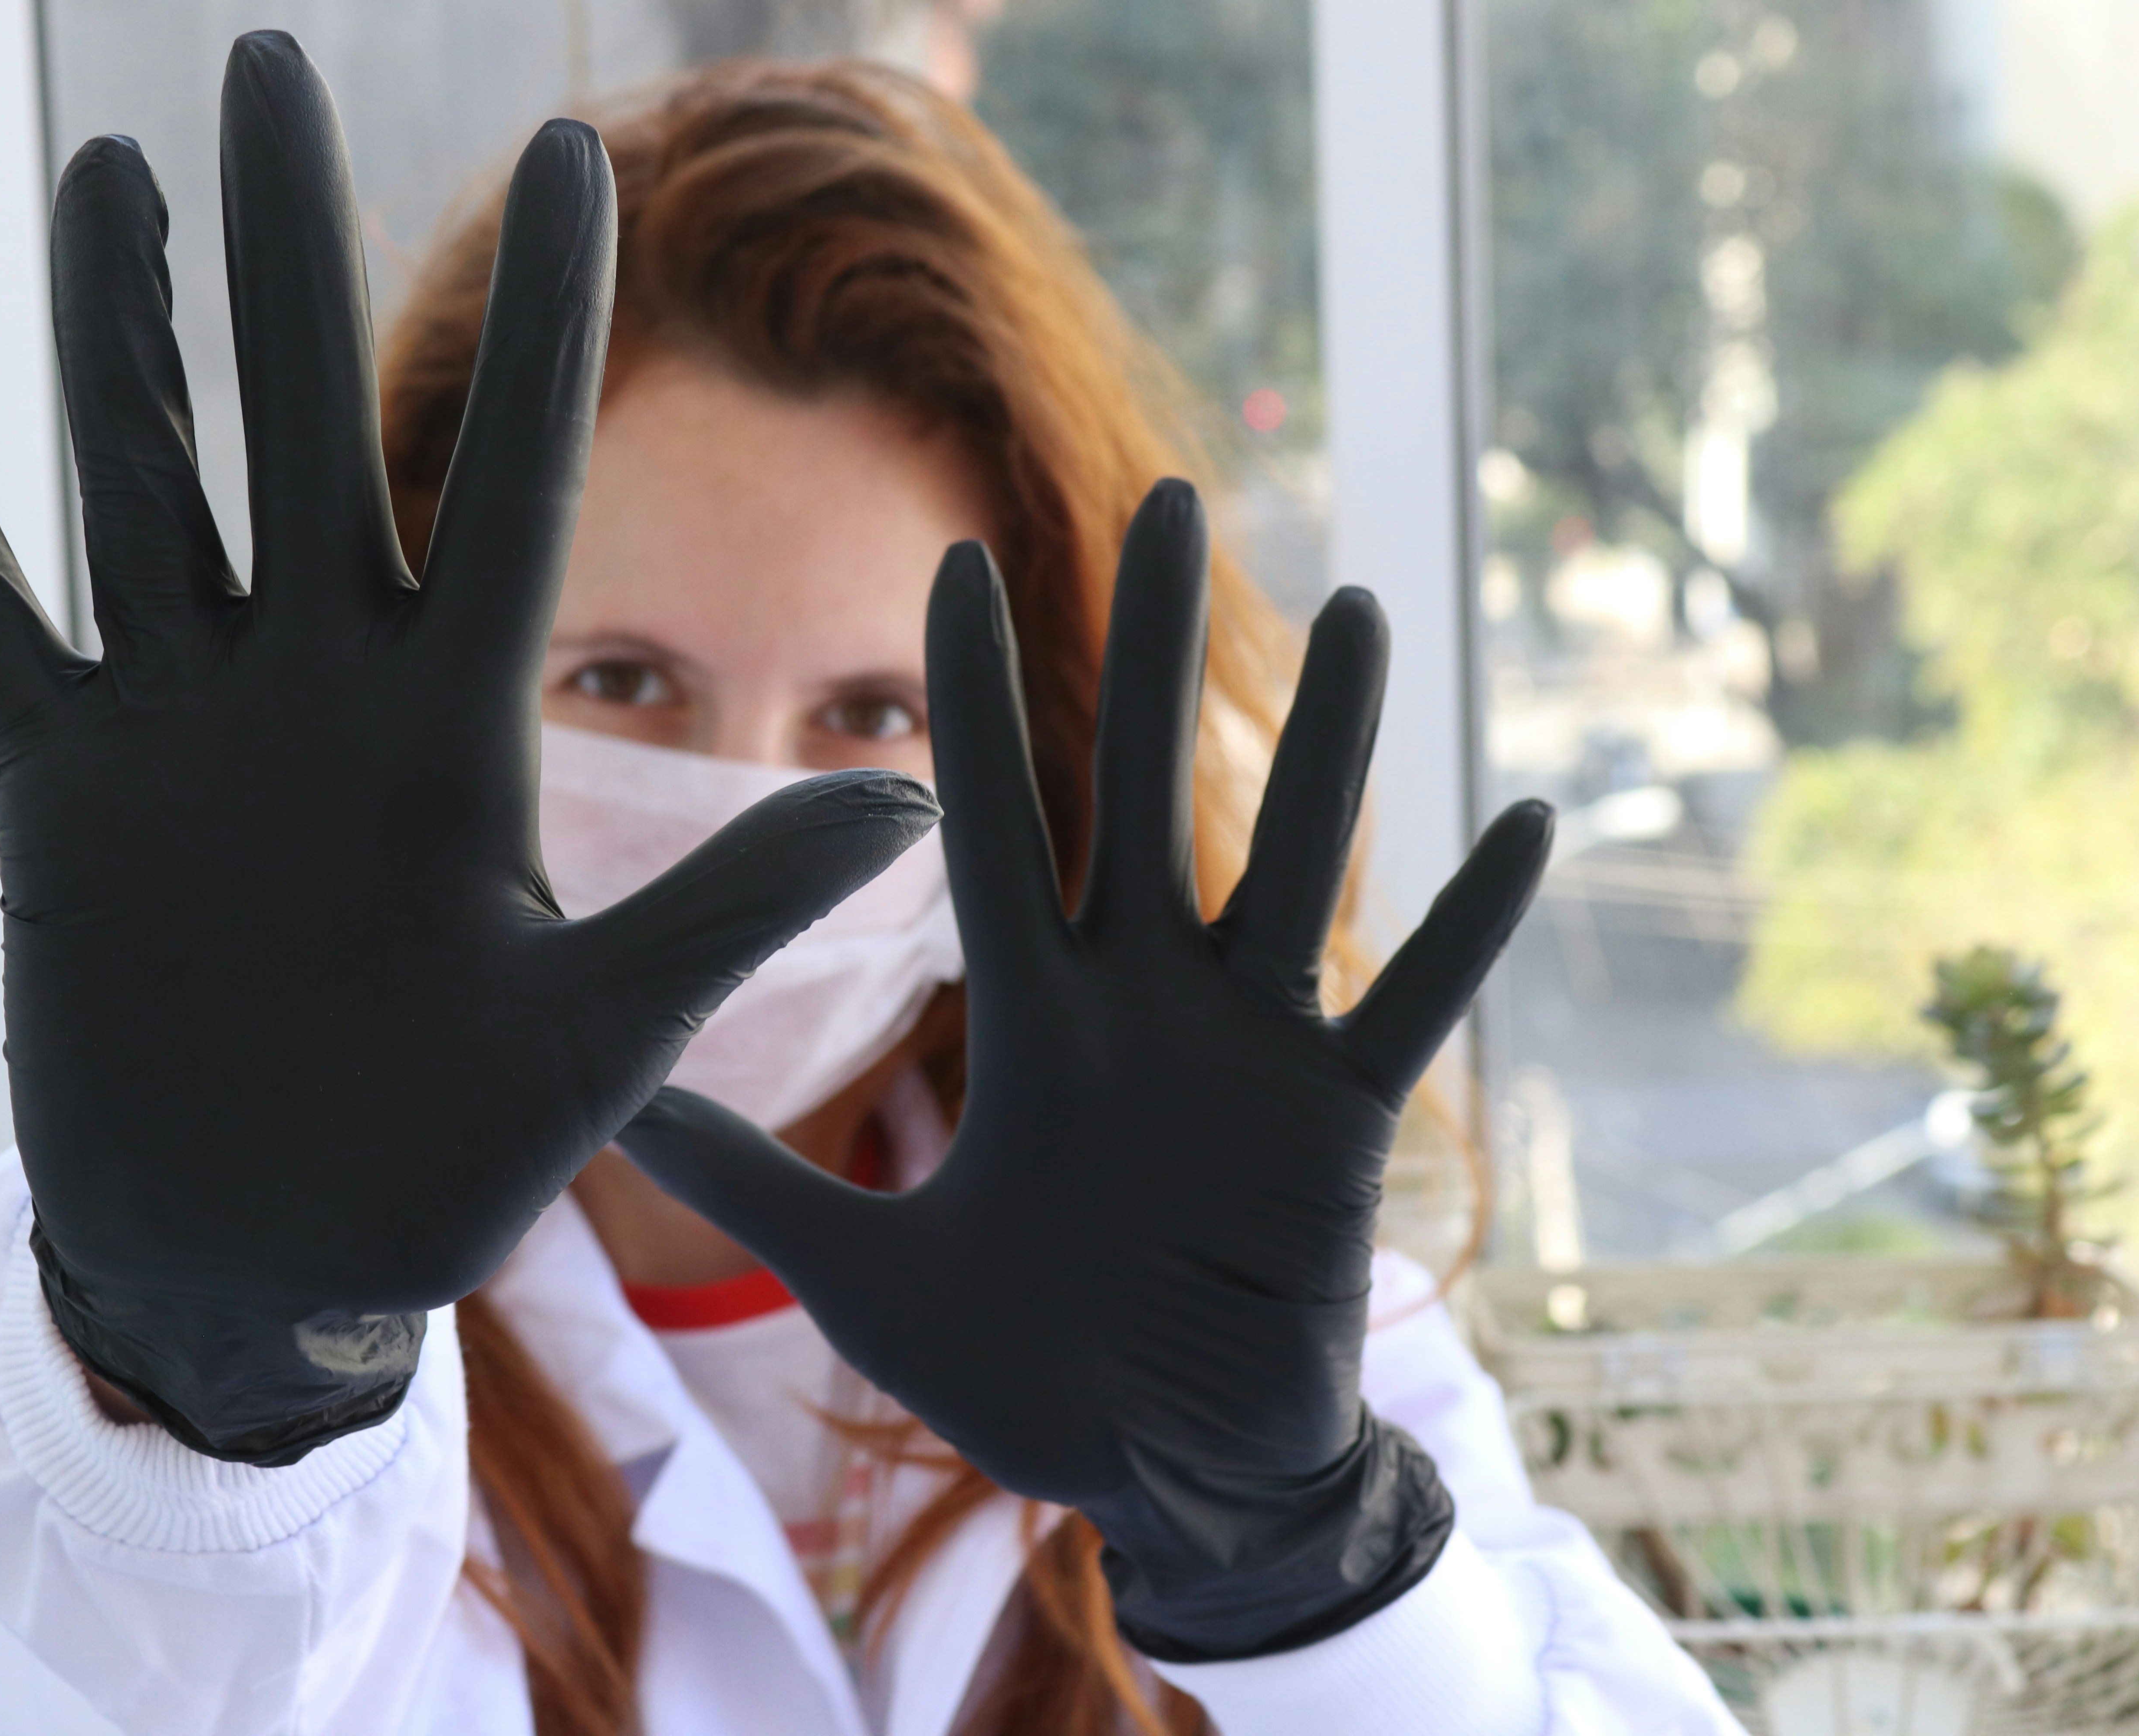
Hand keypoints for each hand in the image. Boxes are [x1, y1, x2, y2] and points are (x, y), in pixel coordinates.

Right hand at [0, 34, 935, 1464]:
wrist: (277, 1255)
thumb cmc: (450, 1167)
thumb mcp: (598, 1035)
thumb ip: (724, 911)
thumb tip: (904, 814)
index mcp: (457, 726)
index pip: (510, 479)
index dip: (546, 321)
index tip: (578, 153)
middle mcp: (321, 688)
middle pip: (297, 421)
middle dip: (279, 251)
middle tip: (268, 68)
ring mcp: (187, 725)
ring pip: (144, 480)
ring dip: (114, 333)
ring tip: (108, 170)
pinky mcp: (65, 788)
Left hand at [619, 481, 1550, 1654]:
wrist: (1156, 1471)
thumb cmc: (1017, 1374)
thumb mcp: (857, 1274)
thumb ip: (748, 1182)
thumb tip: (611, 1106)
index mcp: (1032, 1024)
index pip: (994, 829)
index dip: (978, 699)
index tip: (952, 561)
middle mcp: (1143, 1008)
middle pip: (1147, 797)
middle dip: (1158, 656)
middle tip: (1178, 504)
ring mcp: (1249, 1058)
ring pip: (1293, 867)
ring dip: (1328, 750)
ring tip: (1361, 612)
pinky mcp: (1340, 1127)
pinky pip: (1414, 1008)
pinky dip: (1470, 930)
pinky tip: (1527, 823)